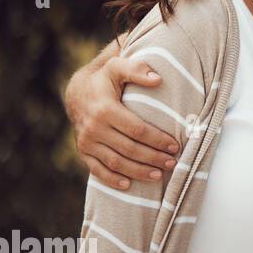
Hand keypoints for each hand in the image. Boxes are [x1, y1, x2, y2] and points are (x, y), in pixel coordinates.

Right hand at [67, 55, 179, 190]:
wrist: (77, 92)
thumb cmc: (105, 79)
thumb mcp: (118, 67)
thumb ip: (137, 70)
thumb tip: (158, 79)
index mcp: (105, 110)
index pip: (137, 130)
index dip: (158, 139)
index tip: (175, 145)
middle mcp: (94, 128)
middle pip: (129, 149)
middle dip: (153, 158)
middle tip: (173, 162)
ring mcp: (86, 142)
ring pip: (115, 162)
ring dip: (137, 171)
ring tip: (159, 175)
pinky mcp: (82, 151)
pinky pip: (96, 170)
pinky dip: (111, 180)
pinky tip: (128, 185)